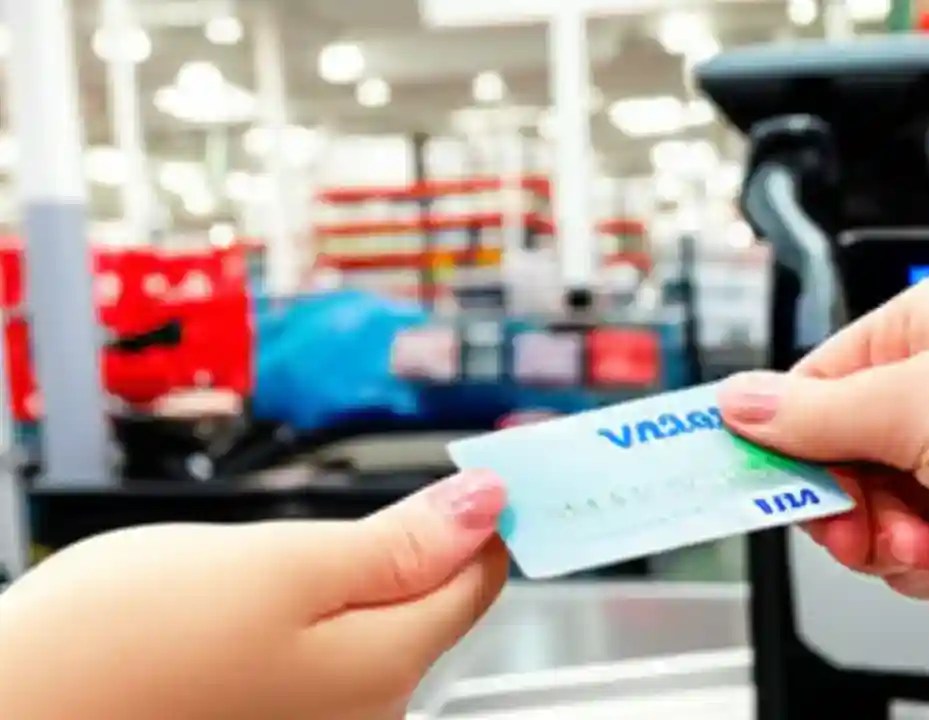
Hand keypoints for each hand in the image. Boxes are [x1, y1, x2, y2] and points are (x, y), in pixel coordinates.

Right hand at [0, 471, 507, 719]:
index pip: (475, 582)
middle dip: (387, 557)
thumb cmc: (121, 644)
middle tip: (307, 534)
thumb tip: (487, 507)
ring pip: (359, 636)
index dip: (480, 514)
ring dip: (330, 594)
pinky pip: (308, 668)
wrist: (7, 715)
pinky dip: (289, 630)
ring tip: (236, 589)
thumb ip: (397, 545)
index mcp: (384, 672)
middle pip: (419, 612)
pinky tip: (222, 629)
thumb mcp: (277, 564)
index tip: (473, 471)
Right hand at [718, 261, 928, 608]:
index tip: (735, 475)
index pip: (817, 386)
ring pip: (885, 518)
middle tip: (832, 516)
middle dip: (828, 496)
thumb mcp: (925, 395)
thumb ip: (822, 416)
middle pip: (844, 460)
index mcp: (926, 332)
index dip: (774, 435)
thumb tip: (740, 402)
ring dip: (878, 538)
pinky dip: (920, 568)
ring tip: (903, 539)